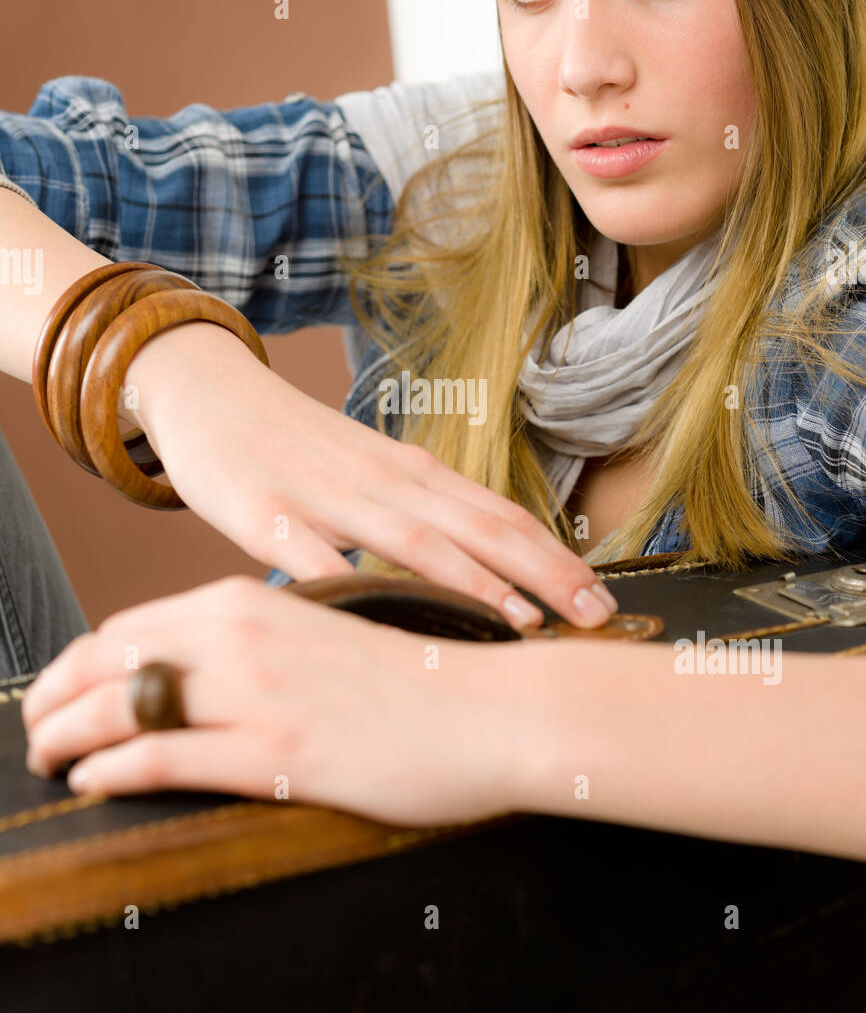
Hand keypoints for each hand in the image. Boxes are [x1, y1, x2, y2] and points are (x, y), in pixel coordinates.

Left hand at [21, 576, 527, 825]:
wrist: (490, 710)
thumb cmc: (417, 680)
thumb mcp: (325, 638)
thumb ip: (267, 643)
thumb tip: (223, 669)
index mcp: (255, 602)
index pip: (135, 625)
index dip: (84, 661)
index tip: (66, 690)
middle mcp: (243, 635)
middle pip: (111, 657)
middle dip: (57, 694)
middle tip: (37, 728)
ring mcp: (256, 692)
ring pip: (122, 704)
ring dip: (66, 732)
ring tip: (48, 757)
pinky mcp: (276, 751)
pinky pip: (162, 756)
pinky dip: (112, 769)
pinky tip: (92, 782)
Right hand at [123, 323, 618, 631]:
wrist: (212, 391)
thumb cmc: (298, 449)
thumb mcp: (373, 477)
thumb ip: (423, 523)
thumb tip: (488, 580)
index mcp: (414, 475)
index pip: (501, 517)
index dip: (557, 559)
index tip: (605, 600)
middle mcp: (385, 480)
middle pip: (478, 527)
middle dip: (545, 573)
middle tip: (600, 614)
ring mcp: (327, 495)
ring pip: (414, 539)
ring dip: (475, 580)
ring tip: (524, 621)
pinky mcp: (266, 512)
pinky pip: (312, 556)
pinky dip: (352, 587)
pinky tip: (380, 619)